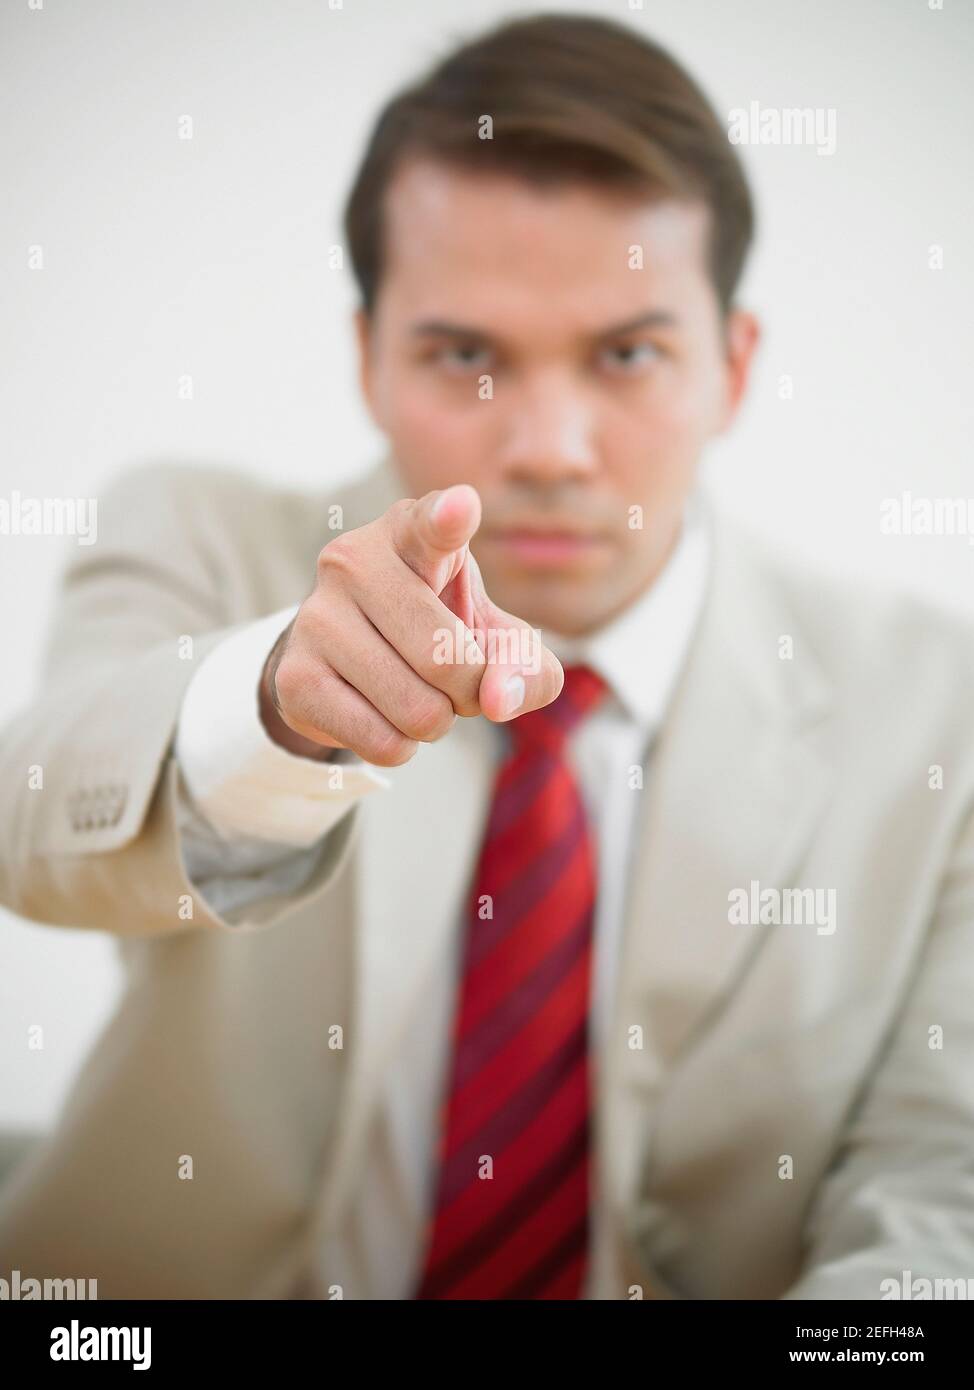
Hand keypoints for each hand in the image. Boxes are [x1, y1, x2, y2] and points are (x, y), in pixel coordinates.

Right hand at [259, 483, 563, 764]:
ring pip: (418, 711)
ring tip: (413, 692)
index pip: (433, 523)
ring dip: (434, 722)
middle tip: (452, 680)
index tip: (461, 506)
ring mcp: (317, 617)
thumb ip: (525, 664)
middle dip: (469, 691)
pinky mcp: (294, 677)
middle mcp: (354, 561)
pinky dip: (400, 746)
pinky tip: (381, 716)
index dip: (449, 517)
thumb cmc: (437, 632)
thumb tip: (497, 700)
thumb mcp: (493, 637)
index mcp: (412, 533)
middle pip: (447, 660)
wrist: (343, 658)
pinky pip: (382, 743)